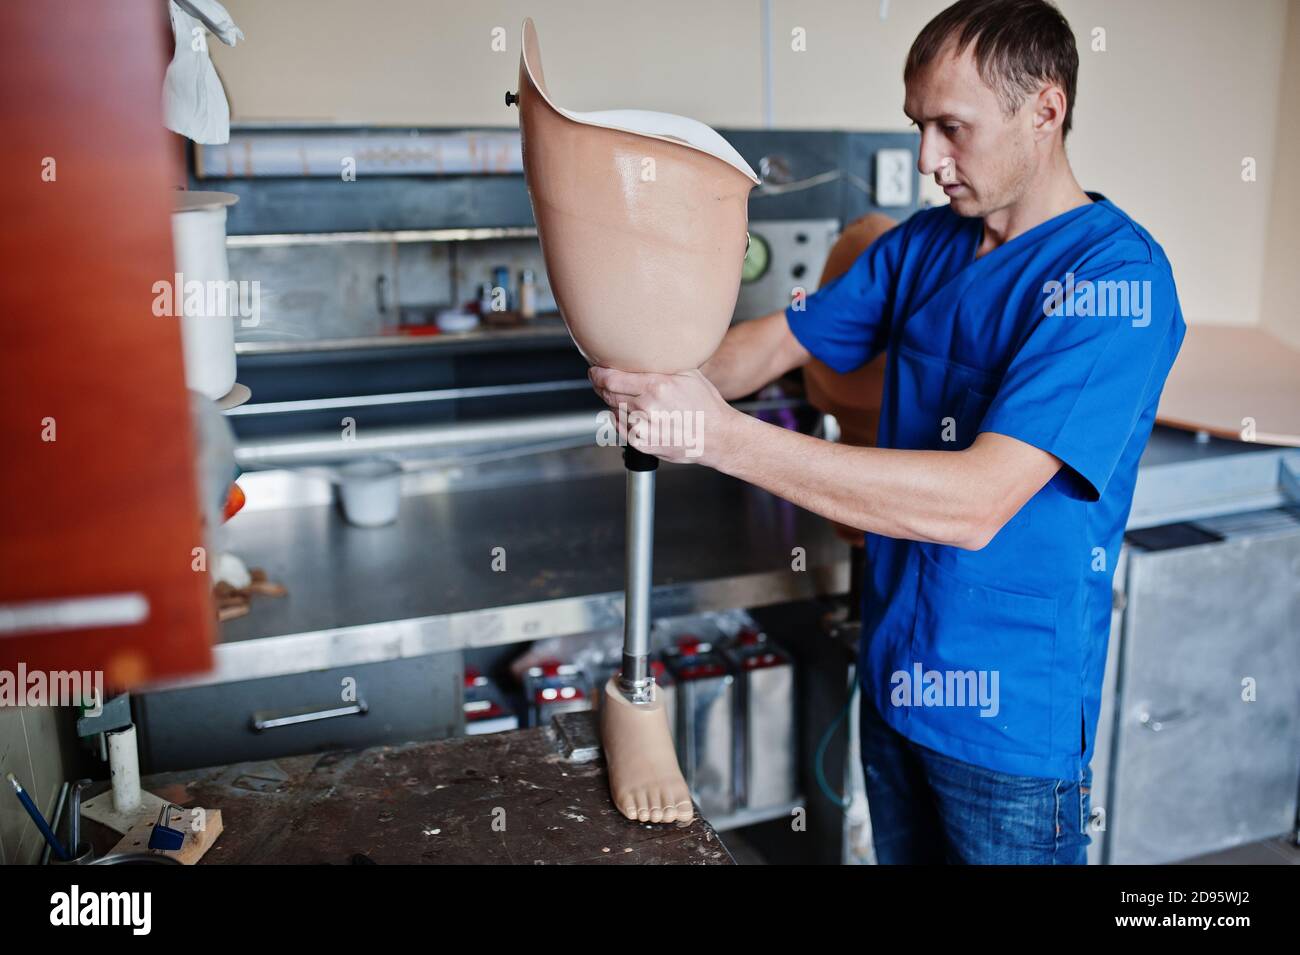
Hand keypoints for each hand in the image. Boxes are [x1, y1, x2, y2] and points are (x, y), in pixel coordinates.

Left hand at [588, 366, 741, 466]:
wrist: (717, 437)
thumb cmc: (705, 405)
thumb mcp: (688, 374)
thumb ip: (663, 364)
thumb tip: (641, 352)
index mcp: (657, 386)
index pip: (611, 379)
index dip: (598, 373)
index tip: (594, 370)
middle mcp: (647, 408)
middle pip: (608, 394)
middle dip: (601, 386)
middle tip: (600, 380)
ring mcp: (643, 428)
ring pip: (614, 411)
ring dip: (614, 403)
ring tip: (627, 398)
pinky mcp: (642, 444)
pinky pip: (621, 428)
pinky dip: (621, 419)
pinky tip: (633, 414)